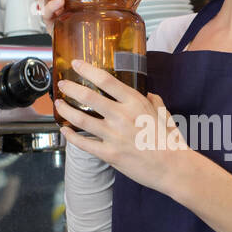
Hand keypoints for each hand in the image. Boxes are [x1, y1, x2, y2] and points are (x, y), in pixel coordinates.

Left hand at [55, 59, 191, 194]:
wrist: (172, 167)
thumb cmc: (169, 140)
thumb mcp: (163, 113)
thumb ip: (153, 101)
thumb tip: (148, 94)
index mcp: (134, 102)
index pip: (105, 80)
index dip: (87, 70)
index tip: (77, 64)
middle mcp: (121, 116)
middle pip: (88, 97)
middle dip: (70, 88)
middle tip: (62, 84)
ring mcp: (113, 136)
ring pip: (80, 119)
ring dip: (66, 109)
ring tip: (59, 104)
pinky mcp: (109, 154)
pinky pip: (83, 143)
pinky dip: (70, 136)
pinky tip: (64, 130)